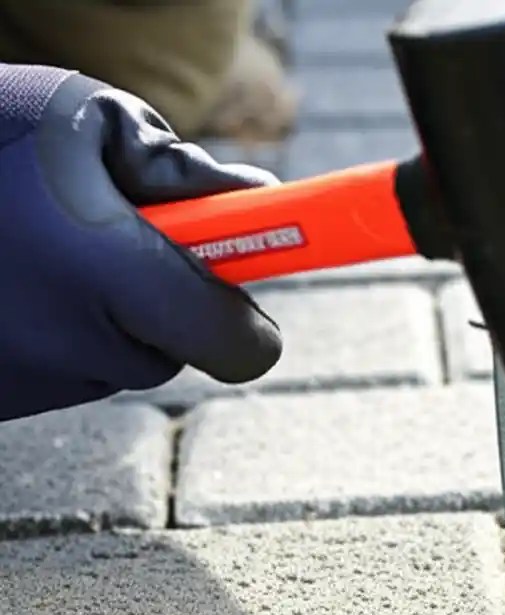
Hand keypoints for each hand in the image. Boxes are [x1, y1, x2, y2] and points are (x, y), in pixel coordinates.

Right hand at [0, 64, 282, 420]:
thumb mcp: (87, 120)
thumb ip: (185, 171)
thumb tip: (261, 204)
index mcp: (114, 280)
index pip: (240, 347)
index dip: (247, 318)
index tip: (240, 287)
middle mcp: (73, 351)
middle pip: (171, 351)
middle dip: (162, 302)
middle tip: (111, 241)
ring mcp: (24, 385)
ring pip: (107, 360)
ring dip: (97, 315)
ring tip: (37, 248)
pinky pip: (52, 371)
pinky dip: (44, 332)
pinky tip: (6, 279)